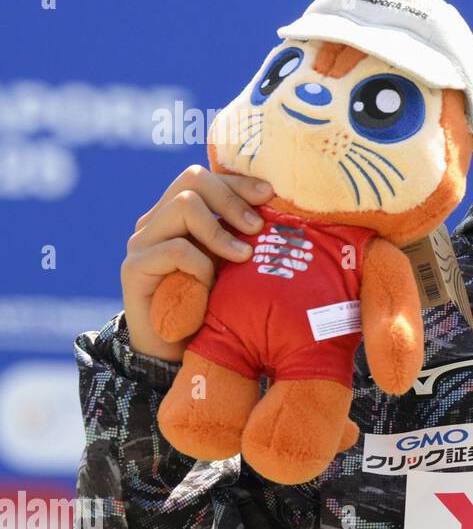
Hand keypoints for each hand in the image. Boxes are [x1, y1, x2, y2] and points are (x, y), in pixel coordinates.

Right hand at [121, 166, 271, 360]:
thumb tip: (282, 212)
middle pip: (192, 178)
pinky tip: (210, 285)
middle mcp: (157, 220)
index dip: (239, 182)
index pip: (205, 177)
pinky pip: (176, 249)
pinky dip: (201, 264)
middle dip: (232, 199)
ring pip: (183, 206)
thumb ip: (244, 237)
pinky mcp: (134, 267)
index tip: (270, 194)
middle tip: (257, 228)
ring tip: (243, 257)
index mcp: (179, 214)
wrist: (174, 350)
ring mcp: (142, 241)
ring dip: (221, 232)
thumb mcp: (232, 265)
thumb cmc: (212, 306)